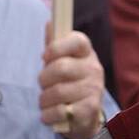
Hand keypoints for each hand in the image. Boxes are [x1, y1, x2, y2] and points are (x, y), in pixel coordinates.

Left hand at [38, 23, 105, 138]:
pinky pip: (60, 111)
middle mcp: (94, 69)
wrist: (84, 115)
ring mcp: (94, 89)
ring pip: (57, 92)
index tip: (45, 56)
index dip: (57, 47)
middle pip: (60, 68)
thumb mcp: (62, 61)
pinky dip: (48, 115)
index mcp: (86, 53)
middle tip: (43, 84)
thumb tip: (49, 23)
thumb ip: (54, 45)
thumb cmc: (69, 82)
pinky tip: (49, 114)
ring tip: (46, 101)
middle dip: (44, 78)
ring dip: (44, 99)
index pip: (77, 41)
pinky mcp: (90, 110)